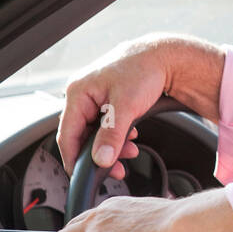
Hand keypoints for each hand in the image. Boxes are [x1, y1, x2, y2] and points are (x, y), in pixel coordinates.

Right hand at [57, 39, 171, 179]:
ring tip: (130, 152)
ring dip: (111, 145)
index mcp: (78, 92)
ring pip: (95, 131)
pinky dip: (117, 135)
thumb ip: (111, 135)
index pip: (66, 134)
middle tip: (116, 168)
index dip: (73, 158)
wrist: (165, 56)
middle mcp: (83, 94)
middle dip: (99, 153)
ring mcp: (95, 96)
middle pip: (81, 135)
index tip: (82, 175)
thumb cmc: (144, 69)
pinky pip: (105, 124)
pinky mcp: (107, 99)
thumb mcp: (126, 106)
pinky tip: (131, 138)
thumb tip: (100, 160)